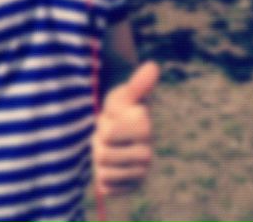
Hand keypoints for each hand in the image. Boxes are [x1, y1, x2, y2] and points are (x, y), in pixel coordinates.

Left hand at [92, 61, 159, 195]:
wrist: (120, 127)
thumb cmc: (121, 107)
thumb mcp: (125, 93)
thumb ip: (137, 83)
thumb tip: (153, 65)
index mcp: (145, 128)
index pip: (107, 134)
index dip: (103, 125)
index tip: (113, 118)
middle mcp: (147, 154)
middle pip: (102, 156)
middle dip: (99, 143)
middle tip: (109, 135)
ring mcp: (141, 172)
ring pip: (103, 172)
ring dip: (100, 158)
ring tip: (110, 147)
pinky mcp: (132, 187)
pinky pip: (106, 187)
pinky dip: (102, 177)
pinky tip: (111, 165)